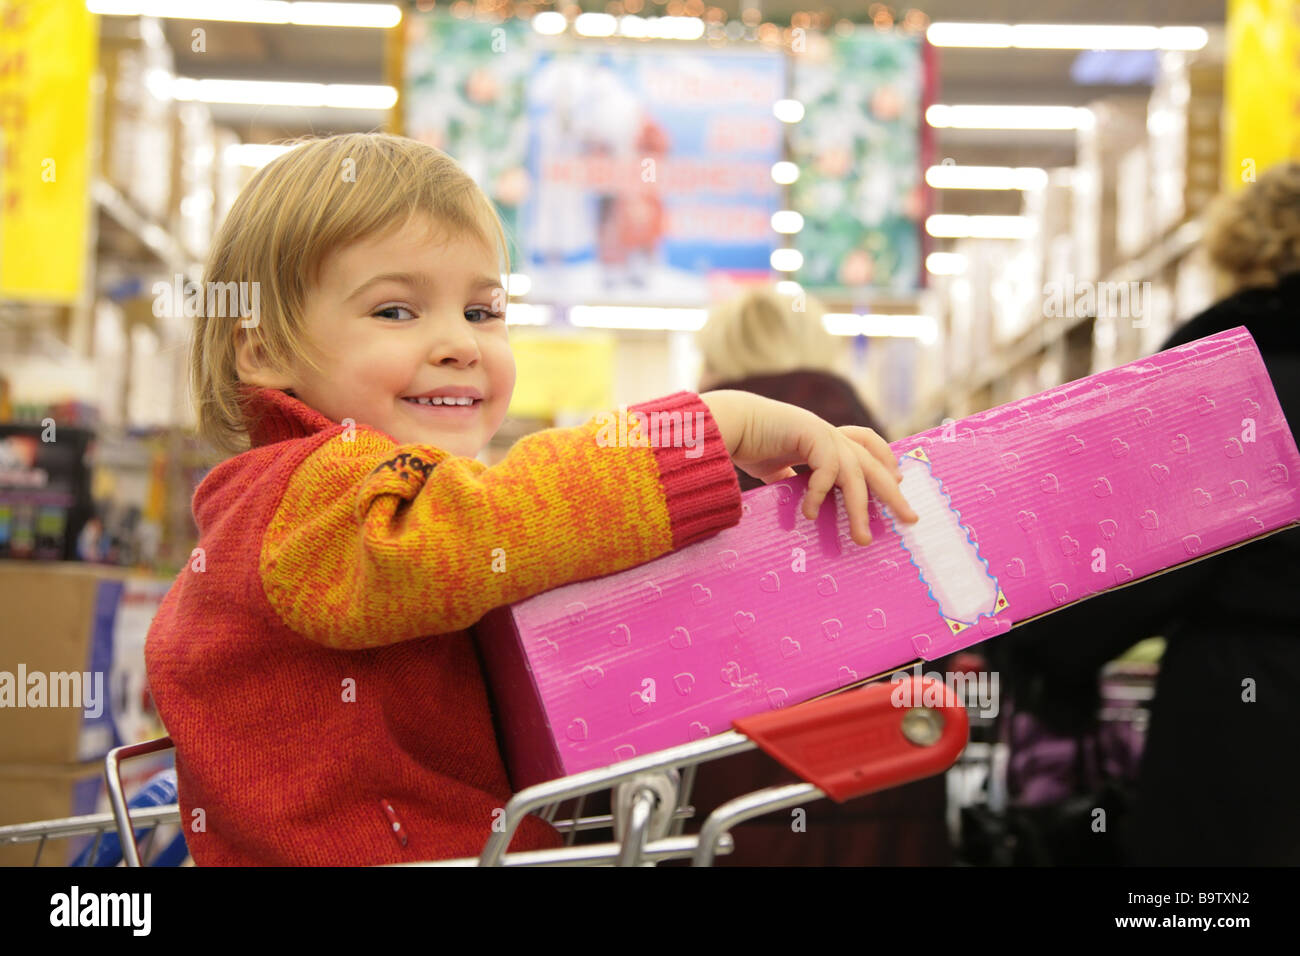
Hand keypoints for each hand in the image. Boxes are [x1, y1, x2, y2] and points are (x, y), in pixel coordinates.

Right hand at [700, 389, 918, 544]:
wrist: (724, 424)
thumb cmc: (745, 443)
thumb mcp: (775, 466)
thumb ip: (793, 480)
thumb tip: (802, 503)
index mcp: (824, 436)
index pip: (867, 445)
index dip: (885, 462)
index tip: (897, 483)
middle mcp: (828, 432)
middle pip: (874, 461)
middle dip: (893, 492)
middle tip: (910, 518)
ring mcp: (820, 431)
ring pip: (854, 472)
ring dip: (860, 508)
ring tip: (861, 538)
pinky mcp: (809, 432)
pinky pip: (827, 468)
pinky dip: (821, 493)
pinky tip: (809, 513)